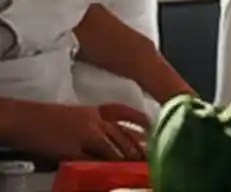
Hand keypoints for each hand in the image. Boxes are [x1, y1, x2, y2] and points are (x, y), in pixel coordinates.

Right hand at [1, 100, 147, 160]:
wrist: (23, 119)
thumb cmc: (44, 118)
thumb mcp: (76, 115)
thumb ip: (95, 123)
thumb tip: (109, 136)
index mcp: (95, 111)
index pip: (127, 114)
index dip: (143, 122)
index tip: (154, 129)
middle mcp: (95, 120)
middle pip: (125, 135)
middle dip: (139, 147)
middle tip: (151, 156)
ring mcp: (86, 135)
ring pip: (114, 148)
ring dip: (126, 159)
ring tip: (137, 167)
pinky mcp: (74, 149)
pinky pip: (95, 161)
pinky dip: (105, 167)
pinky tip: (113, 172)